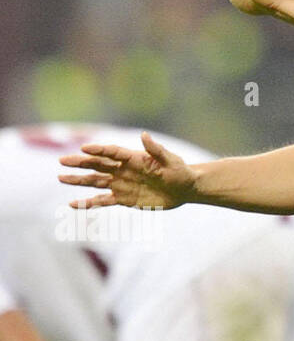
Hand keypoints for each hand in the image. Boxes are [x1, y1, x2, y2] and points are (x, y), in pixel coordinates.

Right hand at [59, 131, 195, 209]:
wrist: (184, 189)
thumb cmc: (179, 171)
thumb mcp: (170, 160)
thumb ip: (156, 150)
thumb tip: (144, 135)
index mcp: (133, 158)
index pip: (112, 152)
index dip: (99, 150)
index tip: (84, 149)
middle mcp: (123, 170)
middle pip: (97, 165)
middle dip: (80, 163)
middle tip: (62, 161)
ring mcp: (121, 184)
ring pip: (95, 182)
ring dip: (79, 180)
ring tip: (61, 178)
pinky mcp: (123, 199)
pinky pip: (102, 201)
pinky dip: (88, 203)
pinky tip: (73, 204)